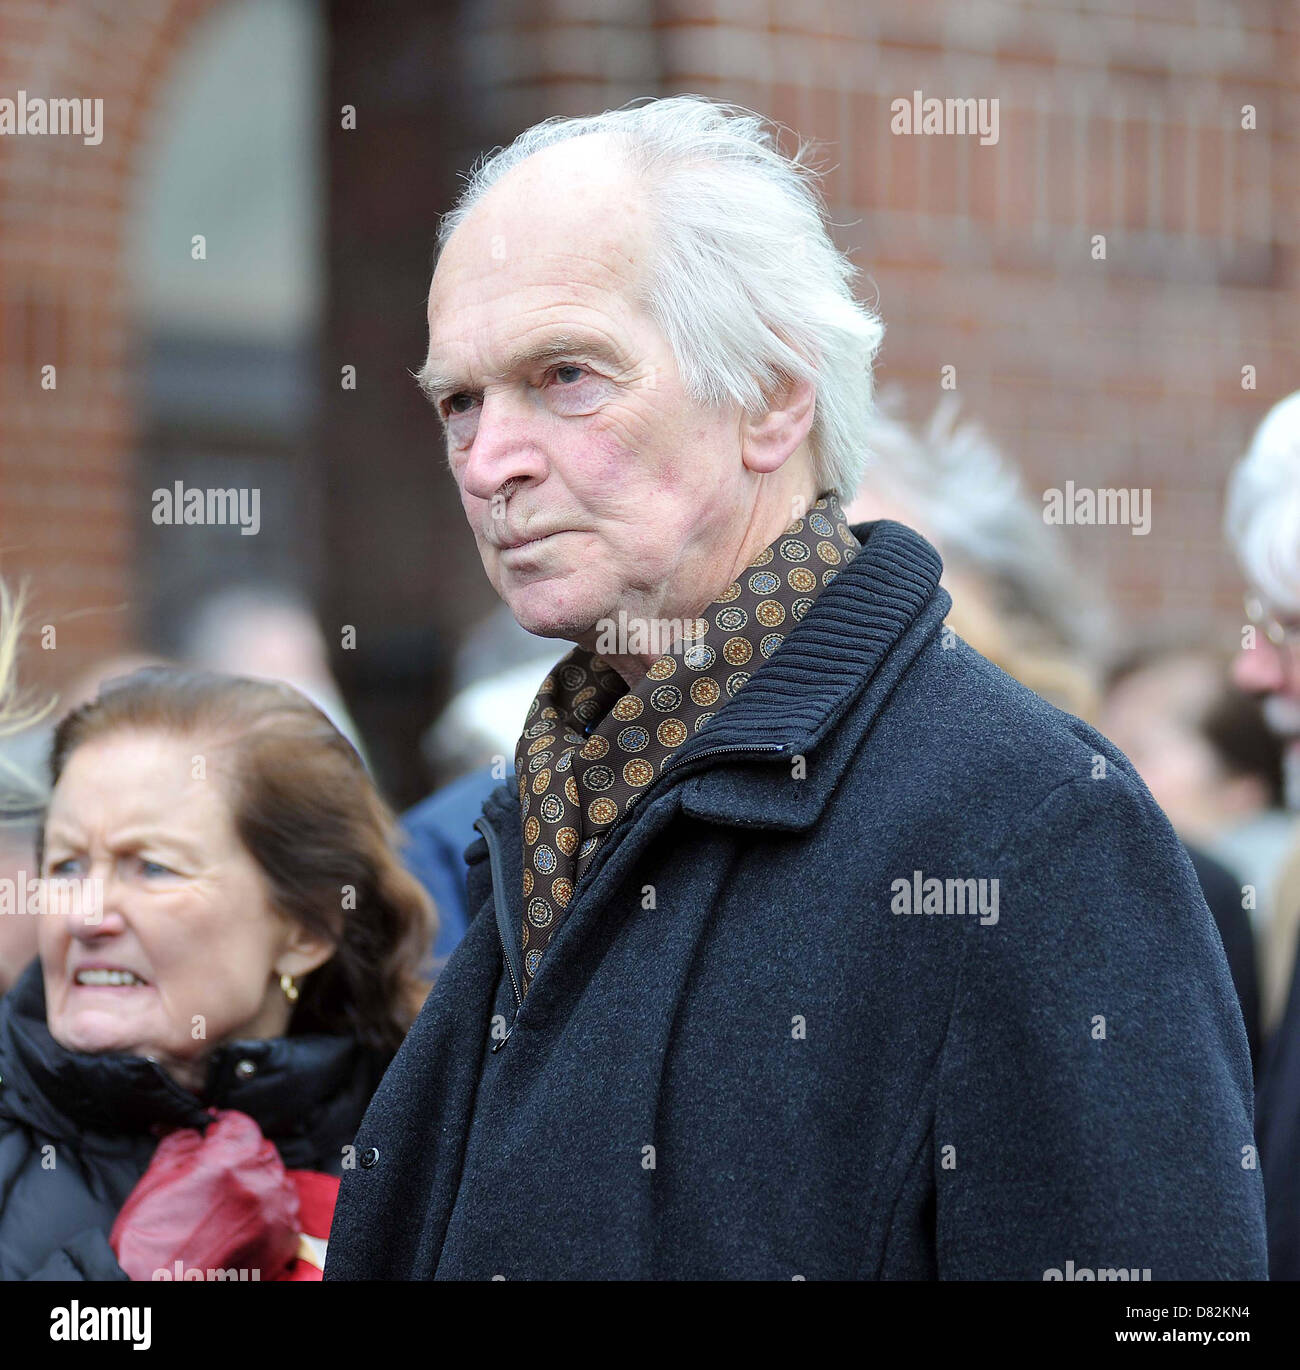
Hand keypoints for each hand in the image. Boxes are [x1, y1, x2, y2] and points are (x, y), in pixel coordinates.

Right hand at [110, 1109, 300, 1281]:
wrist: (158, 1294)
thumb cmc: (148, 1243)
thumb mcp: (154, 1181)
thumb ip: (178, 1143)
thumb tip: (189, 1127)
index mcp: (226, 1160)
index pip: (238, 1122)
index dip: (223, 1126)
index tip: (215, 1133)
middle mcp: (257, 1180)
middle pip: (258, 1149)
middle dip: (238, 1155)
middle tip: (216, 1173)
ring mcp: (274, 1209)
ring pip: (274, 1176)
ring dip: (255, 1181)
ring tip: (227, 1202)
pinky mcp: (283, 1236)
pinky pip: (284, 1208)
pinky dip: (268, 1209)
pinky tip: (242, 1220)